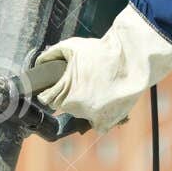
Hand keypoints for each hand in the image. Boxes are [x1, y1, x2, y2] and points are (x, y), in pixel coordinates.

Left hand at [25, 4, 171, 132]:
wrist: (132, 59)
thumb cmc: (102, 51)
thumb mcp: (72, 46)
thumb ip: (51, 54)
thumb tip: (39, 62)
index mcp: (66, 93)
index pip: (48, 100)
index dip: (51, 91)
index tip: (57, 86)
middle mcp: (78, 109)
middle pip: (64, 106)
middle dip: (69, 95)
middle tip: (82, 82)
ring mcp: (93, 117)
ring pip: (80, 114)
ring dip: (84, 104)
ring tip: (97, 87)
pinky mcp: (108, 121)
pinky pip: (97, 124)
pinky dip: (99, 115)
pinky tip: (104, 101)